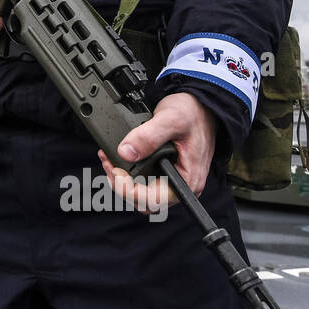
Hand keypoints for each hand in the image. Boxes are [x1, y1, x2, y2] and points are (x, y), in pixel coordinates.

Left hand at [96, 92, 217, 212]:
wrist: (199, 106)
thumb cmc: (193, 114)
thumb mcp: (171, 119)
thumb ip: (148, 136)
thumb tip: (126, 153)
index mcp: (187, 181)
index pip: (154, 201)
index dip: (129, 191)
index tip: (117, 172)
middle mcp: (179, 185)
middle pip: (143, 201)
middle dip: (121, 186)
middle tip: (110, 163)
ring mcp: (170, 180)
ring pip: (139, 194)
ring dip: (121, 180)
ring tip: (110, 159)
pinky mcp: (162, 173)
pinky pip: (141, 182)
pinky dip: (125, 173)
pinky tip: (117, 157)